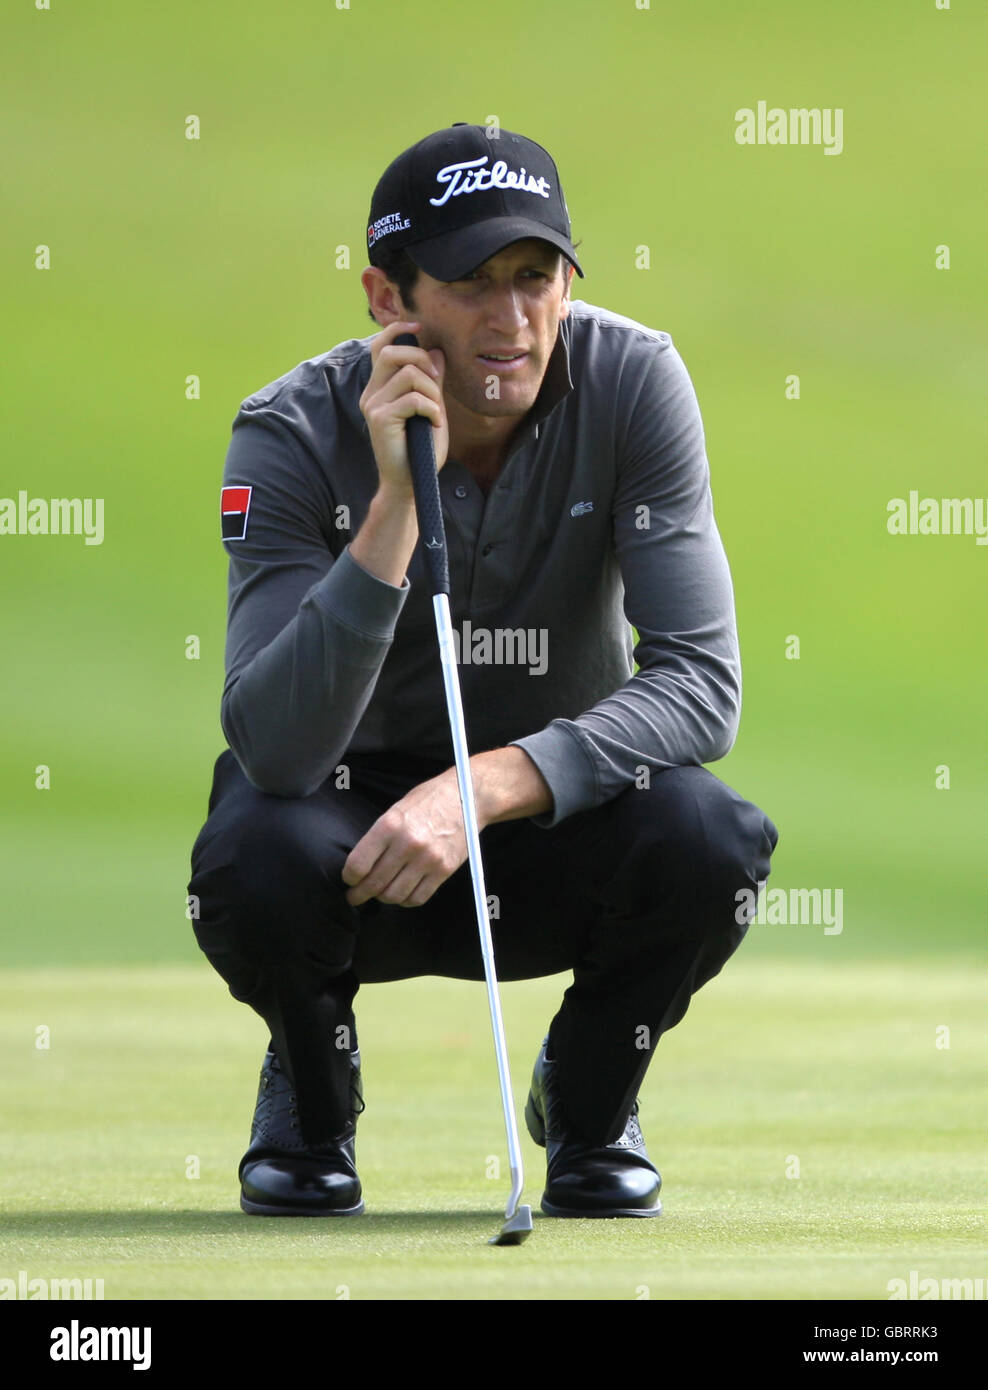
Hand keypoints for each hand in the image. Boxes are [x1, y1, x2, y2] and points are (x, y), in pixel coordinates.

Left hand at [341, 768, 470, 907]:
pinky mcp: (444, 870)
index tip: (349, 879)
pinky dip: (405, 900)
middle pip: (374, 883)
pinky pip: (418, 898)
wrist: (469, 797)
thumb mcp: (397, 809)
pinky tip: (401, 893)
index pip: (359, 864)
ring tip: (379, 893)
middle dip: (359, 894)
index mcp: (391, 825)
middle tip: (354, 896)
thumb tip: (361, 865)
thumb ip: (379, 836)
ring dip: (383, 898)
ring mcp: (428, 859)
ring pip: (394, 895)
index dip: (349, 877)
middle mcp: (408, 844)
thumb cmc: (430, 799)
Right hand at [358, 319, 447, 496]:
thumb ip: (432, 382)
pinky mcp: (380, 419)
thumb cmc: (421, 449)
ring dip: (433, 391)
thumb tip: (436, 351)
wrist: (410, 484)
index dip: (398, 330)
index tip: (419, 326)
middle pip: (392, 351)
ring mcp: (373, 406)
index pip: (380, 346)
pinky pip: (413, 398)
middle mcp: (371, 394)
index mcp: (379, 388)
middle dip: (422, 358)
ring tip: (436, 413)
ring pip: (409, 374)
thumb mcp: (431, 408)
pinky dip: (432, 409)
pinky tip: (435, 425)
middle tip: (436, 382)